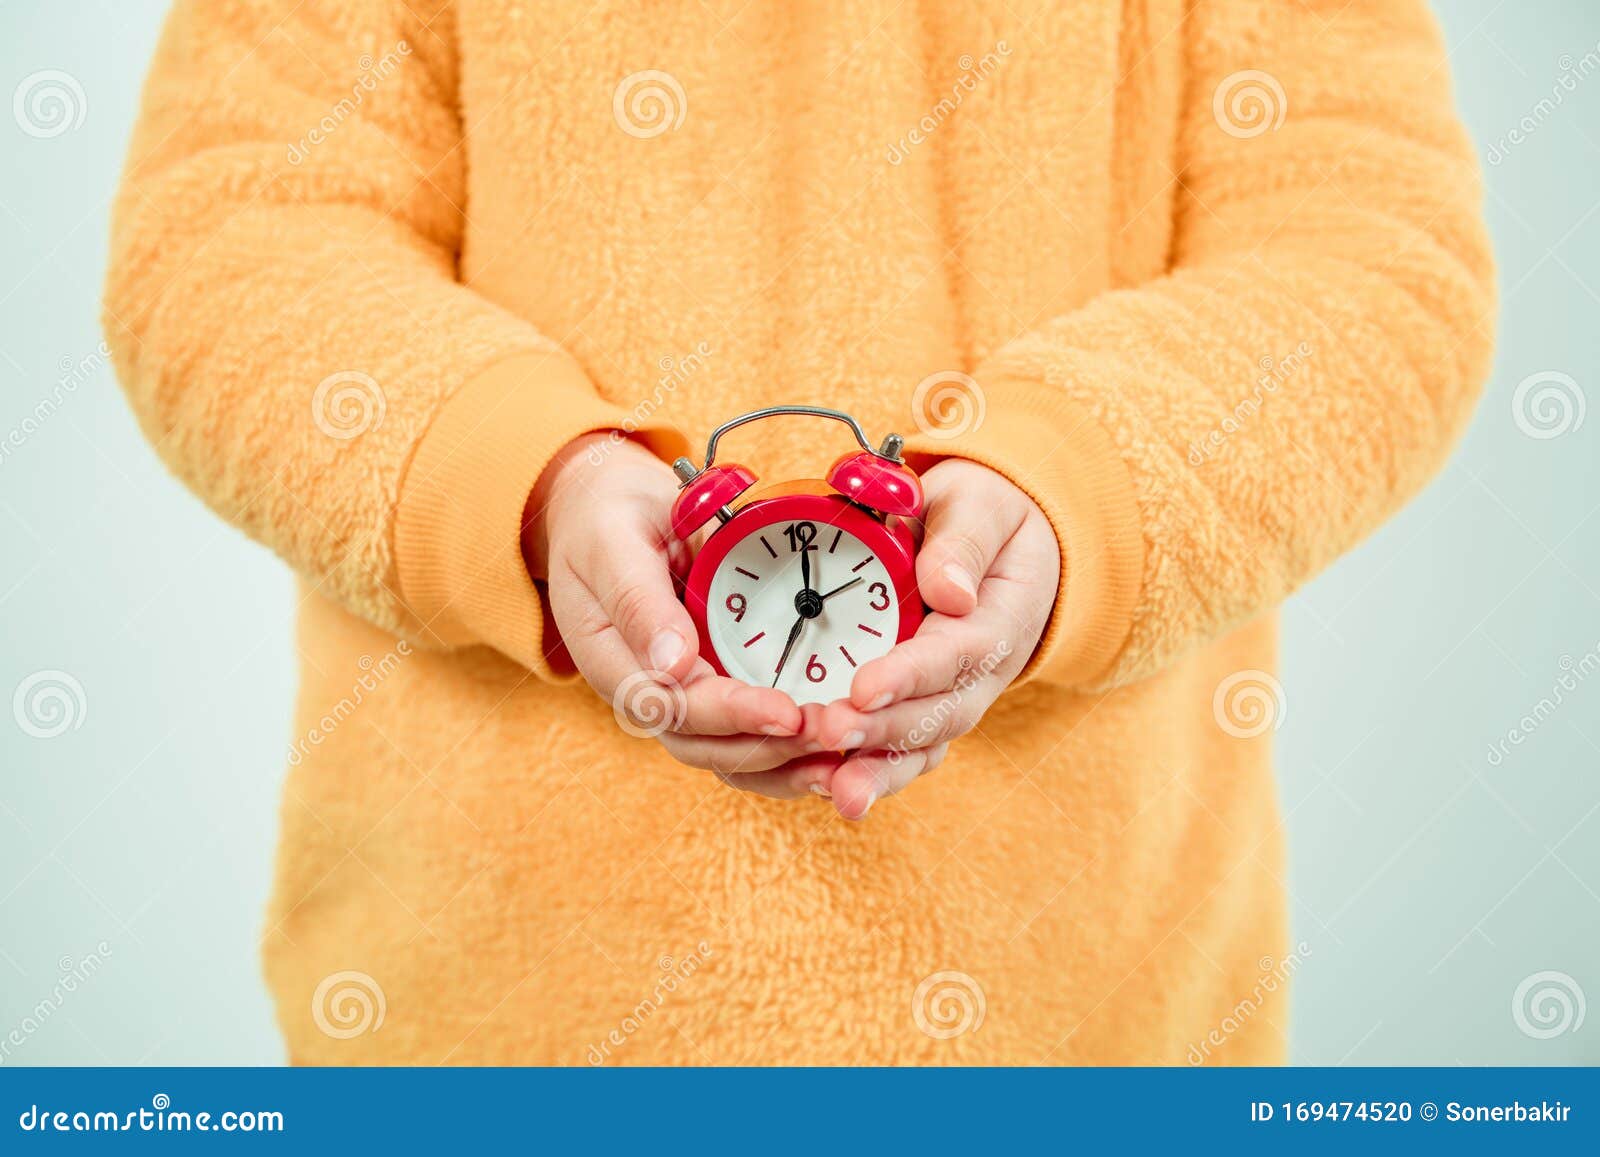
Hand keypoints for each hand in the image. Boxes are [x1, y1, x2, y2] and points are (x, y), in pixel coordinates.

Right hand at [526, 433, 829, 784]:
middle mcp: (644, 689)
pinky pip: (742, 735)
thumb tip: (673, 664)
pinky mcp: (708, 687)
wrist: (604, 509)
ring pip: (725, 752)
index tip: (786, 712)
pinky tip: (829, 756)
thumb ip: (638, 600)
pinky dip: (785, 752)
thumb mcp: (613, 542)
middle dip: (767, 747)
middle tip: (830, 734)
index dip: (732, 715)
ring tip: (839, 756)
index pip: (673, 705)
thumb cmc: (607, 519)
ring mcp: (676, 693)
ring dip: (782, 761)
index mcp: (611, 658)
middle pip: (703, 743)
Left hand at [814, 459, 1060, 818]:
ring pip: (919, 748)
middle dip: (882, 731)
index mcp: (998, 620)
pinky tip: (826, 789)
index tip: (864, 687)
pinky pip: (898, 752)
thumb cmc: (986, 519)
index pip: (955, 653)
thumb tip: (949, 591)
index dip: (910, 674)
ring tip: (837, 791)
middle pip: (936, 715)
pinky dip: (867, 773)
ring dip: (878, 770)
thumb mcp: (983, 506)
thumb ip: (963, 541)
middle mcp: (980, 673)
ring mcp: (951, 698)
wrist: (1004, 548)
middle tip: (828, 734)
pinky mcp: (921, 710)